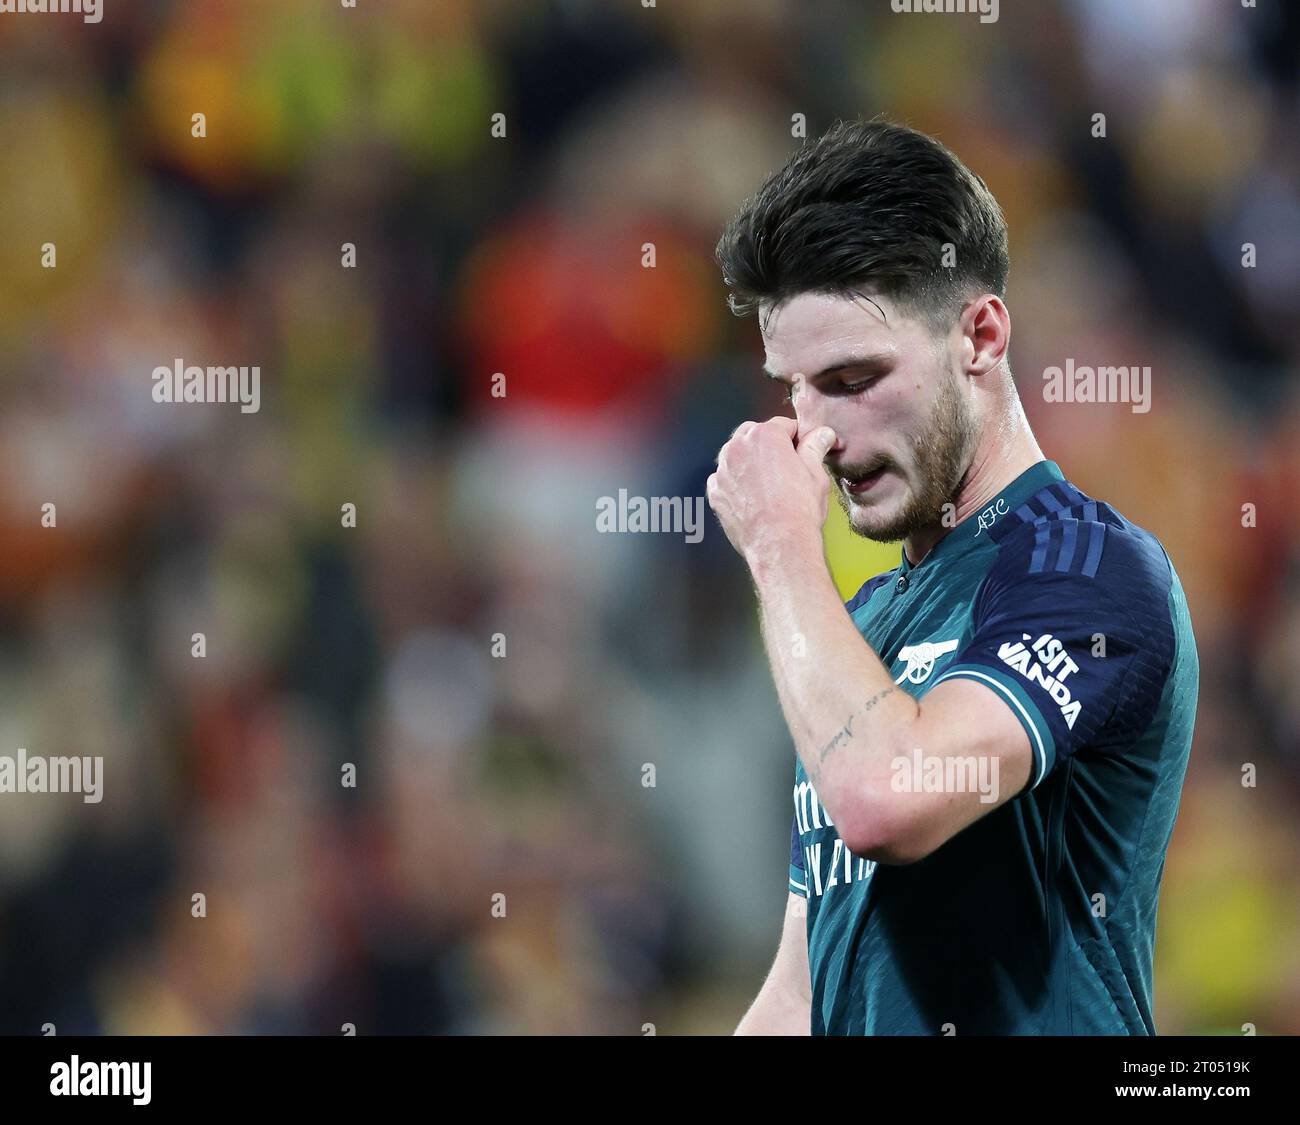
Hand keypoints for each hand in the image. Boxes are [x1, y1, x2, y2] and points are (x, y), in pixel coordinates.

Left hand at [706, 417, 837, 569]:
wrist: (778, 544)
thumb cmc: (799, 509)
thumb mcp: (815, 474)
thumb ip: (815, 447)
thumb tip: (823, 434)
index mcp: (765, 435)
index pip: (783, 425)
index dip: (797, 438)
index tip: (804, 451)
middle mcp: (738, 447)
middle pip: (754, 434)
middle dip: (769, 445)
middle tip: (786, 466)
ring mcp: (722, 470)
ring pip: (736, 455)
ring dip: (749, 461)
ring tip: (768, 482)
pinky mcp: (715, 492)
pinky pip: (724, 478)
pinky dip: (735, 482)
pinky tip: (751, 497)